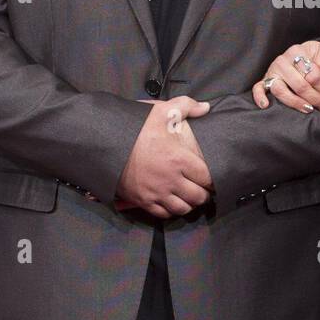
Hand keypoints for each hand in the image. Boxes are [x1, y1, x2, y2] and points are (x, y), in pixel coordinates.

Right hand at [112, 97, 213, 218]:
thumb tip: (206, 107)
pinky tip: (171, 202)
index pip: (207, 177)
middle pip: (197, 196)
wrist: (106, 144)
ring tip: (189, 196)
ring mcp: (156, 193)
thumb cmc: (135, 127)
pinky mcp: (142, 201)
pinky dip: (170, 211)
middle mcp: (170, 180)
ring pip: (182, 209)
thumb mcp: (161, 111)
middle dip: (203, 193)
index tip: (212, 177)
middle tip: (203, 188)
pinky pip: (163, 214)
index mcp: (179, 160)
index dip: (213, 179)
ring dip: (188, 204)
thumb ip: (186, 106)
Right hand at [251, 40, 319, 112]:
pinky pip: (258, 88)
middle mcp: (282, 61)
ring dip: (295, 103)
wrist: (302, 52)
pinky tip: (265, 106)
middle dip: (315, 99)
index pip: (312, 75)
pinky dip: (259, 97)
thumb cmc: (315, 55)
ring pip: (280, 90)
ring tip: (308, 109)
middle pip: (299, 85)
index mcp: (297, 51)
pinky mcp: (265, 79)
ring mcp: (272, 71)